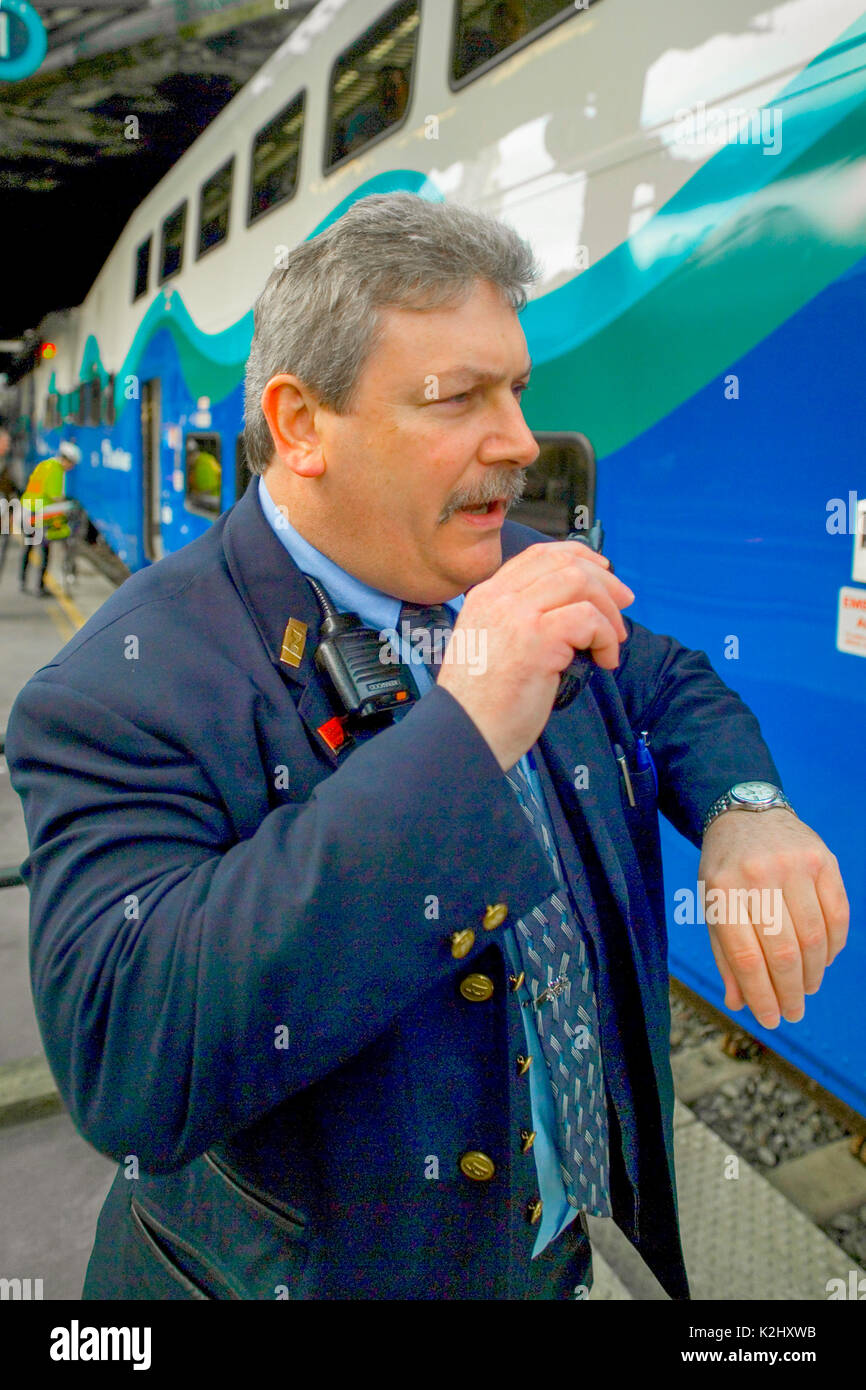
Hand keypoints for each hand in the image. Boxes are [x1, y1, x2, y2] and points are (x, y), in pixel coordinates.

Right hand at [436, 541, 634, 770]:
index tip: (602, 572)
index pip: (538, 555)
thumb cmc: (483, 702)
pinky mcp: (537, 640)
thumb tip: (573, 612)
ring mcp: (516, 616)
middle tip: (623, 606)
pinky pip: (588, 619)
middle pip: (565, 563)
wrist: (466, 732)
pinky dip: (607, 637)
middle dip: (605, 582)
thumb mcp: (492, 645)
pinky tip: (605, 659)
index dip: (578, 557)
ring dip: (608, 611)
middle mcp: (499, 598)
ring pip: (579, 583)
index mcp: (487, 596)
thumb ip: (520, 621)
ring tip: (614, 640)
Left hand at [697, 810, 848, 1027]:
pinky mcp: (824, 860)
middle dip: (790, 992)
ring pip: (814, 937)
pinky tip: (823, 960)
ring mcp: (794, 865)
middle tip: (793, 1013)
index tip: (770, 1020)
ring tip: (806, 989)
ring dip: (813, 973)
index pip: (747, 957)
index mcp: (723, 891)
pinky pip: (838, 915)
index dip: (762, 995)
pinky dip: (834, 946)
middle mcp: (758, 876)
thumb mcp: (712, 905)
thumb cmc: (726, 869)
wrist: (747, 814)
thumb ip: (725, 953)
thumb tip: (739, 1003)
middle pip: (783, 952)